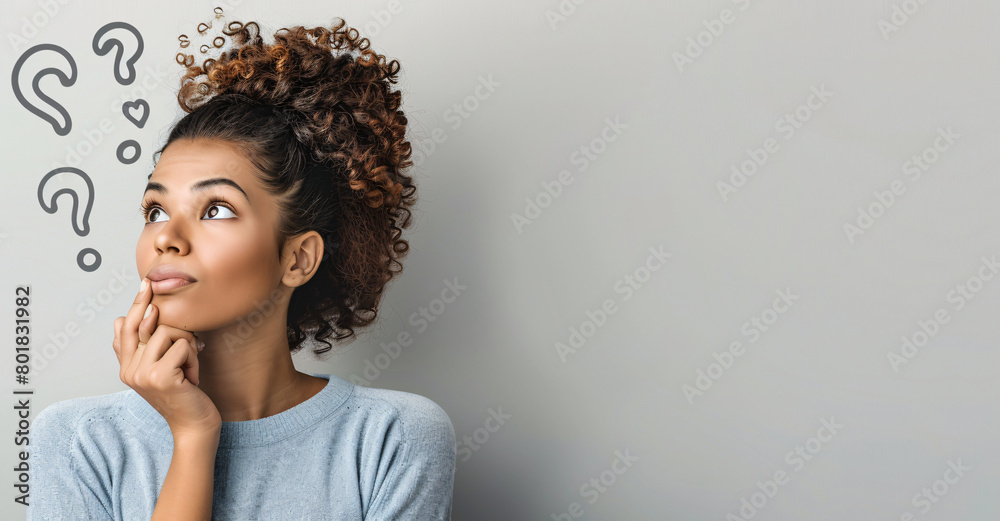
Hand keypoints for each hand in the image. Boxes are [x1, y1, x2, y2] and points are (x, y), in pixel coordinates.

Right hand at [112, 277, 221, 438]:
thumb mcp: (159, 370)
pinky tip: (193, 378)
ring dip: (188, 347)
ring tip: (189, 367)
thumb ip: (142, 348)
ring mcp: (142, 374)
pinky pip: (182, 346)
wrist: (194, 426)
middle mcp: (129, 371)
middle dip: (160, 312)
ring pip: (167, 332)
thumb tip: (120, 319)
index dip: (137, 305)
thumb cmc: (183, 395)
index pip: (126, 329)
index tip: (147, 285)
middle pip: (144, 324)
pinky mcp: (159, 377)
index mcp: (126, 367)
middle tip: (165, 302)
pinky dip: (194, 359)